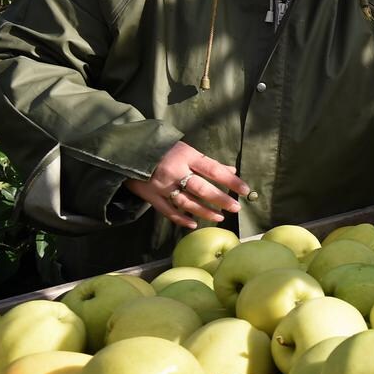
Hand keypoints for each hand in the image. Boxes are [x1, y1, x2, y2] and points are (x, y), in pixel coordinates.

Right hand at [123, 141, 249, 229]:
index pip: (214, 170)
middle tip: (235, 208)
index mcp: (186, 156)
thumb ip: (207, 162)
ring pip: (186, 202)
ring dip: (204, 211)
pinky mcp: (150, 196)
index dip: (231, 181)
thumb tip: (231, 171)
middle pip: (202, 188)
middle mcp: (175, 171)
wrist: (128, 150)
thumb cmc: (164, 150)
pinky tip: (194, 223)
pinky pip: (168, 211)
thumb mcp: (186, 150)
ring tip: (219, 217)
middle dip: (220, 200)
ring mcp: (161, 185)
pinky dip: (181, 219)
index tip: (245, 190)